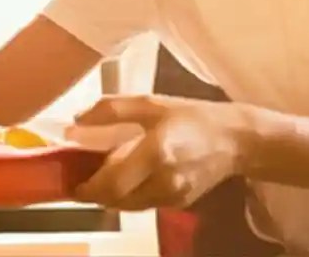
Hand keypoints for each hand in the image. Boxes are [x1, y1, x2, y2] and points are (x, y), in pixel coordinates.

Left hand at [69, 95, 255, 210]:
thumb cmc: (192, 117)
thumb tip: (76, 122)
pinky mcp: (180, 203)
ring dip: (110, 197)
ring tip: (98, 180)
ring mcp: (174, 196)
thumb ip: (111, 110)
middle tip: (79, 182)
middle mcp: (164, 181)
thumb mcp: (150, 103)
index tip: (71, 184)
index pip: (113, 183)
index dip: (88, 188)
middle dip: (95, 194)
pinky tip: (125, 180)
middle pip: (117, 200)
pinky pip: (145, 204)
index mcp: (156, 153)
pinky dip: (129, 196)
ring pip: (130, 206)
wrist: (236, 140)